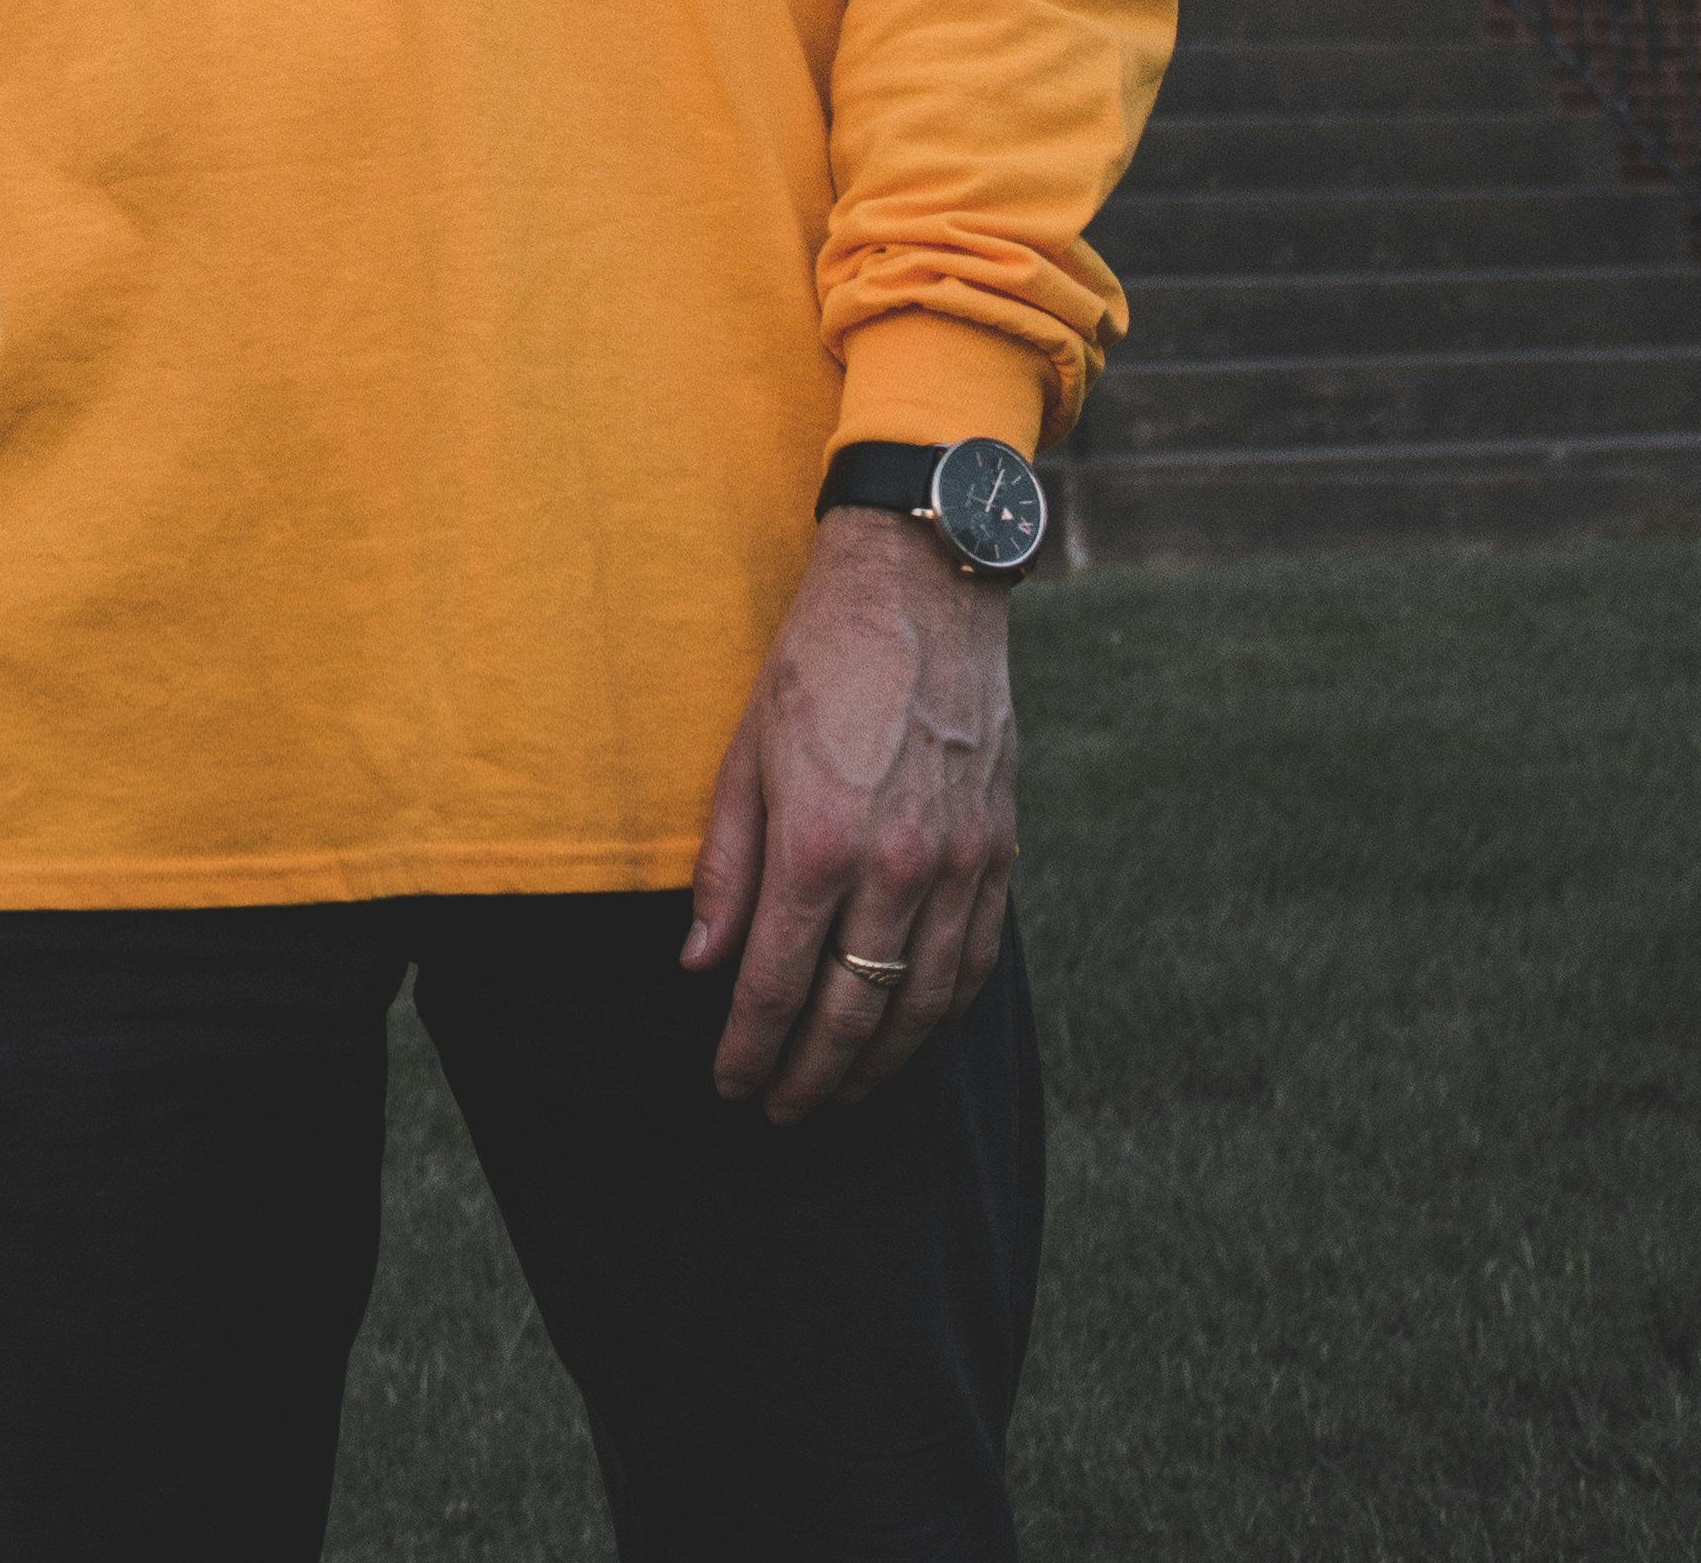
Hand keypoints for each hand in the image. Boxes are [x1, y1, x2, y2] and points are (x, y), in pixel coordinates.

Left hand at [682, 507, 1018, 1123]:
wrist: (921, 589)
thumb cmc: (818, 661)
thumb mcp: (744, 750)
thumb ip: (725, 865)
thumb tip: (701, 963)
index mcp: (819, 841)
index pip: (776, 984)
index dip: (750, 1049)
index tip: (731, 1086)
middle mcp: (896, 867)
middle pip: (851, 1015)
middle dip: (810, 1077)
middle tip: (780, 1111)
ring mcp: (958, 865)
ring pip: (920, 1006)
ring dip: (878, 1064)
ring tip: (841, 1091)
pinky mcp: (999, 852)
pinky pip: (974, 963)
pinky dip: (942, 1013)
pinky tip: (912, 1033)